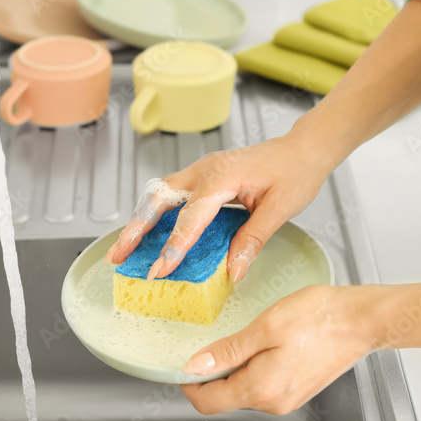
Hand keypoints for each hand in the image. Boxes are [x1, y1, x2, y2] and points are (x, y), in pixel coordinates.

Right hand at [106, 134, 330, 281]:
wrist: (303, 149)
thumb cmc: (295, 172)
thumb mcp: (280, 209)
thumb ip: (253, 240)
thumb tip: (232, 271)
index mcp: (222, 176)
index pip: (190, 217)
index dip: (173, 246)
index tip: (160, 270)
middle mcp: (204, 171)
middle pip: (158, 198)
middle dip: (135, 230)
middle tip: (117, 258)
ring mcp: (200, 172)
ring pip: (158, 195)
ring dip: (138, 222)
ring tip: (122, 250)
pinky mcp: (202, 178)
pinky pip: (170, 196)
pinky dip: (154, 215)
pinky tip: (146, 235)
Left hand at [180, 285, 382, 414]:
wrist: (362, 320)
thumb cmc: (320, 318)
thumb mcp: (265, 327)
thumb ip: (227, 352)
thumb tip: (195, 367)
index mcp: (261, 390)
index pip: (208, 402)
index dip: (189, 384)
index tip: (185, 361)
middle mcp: (274, 403)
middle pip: (225, 397)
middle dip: (214, 372)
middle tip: (219, 338)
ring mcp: (287, 399)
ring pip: (244, 390)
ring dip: (236, 368)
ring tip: (250, 336)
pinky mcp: (297, 390)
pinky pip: (263, 384)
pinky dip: (255, 367)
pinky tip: (267, 343)